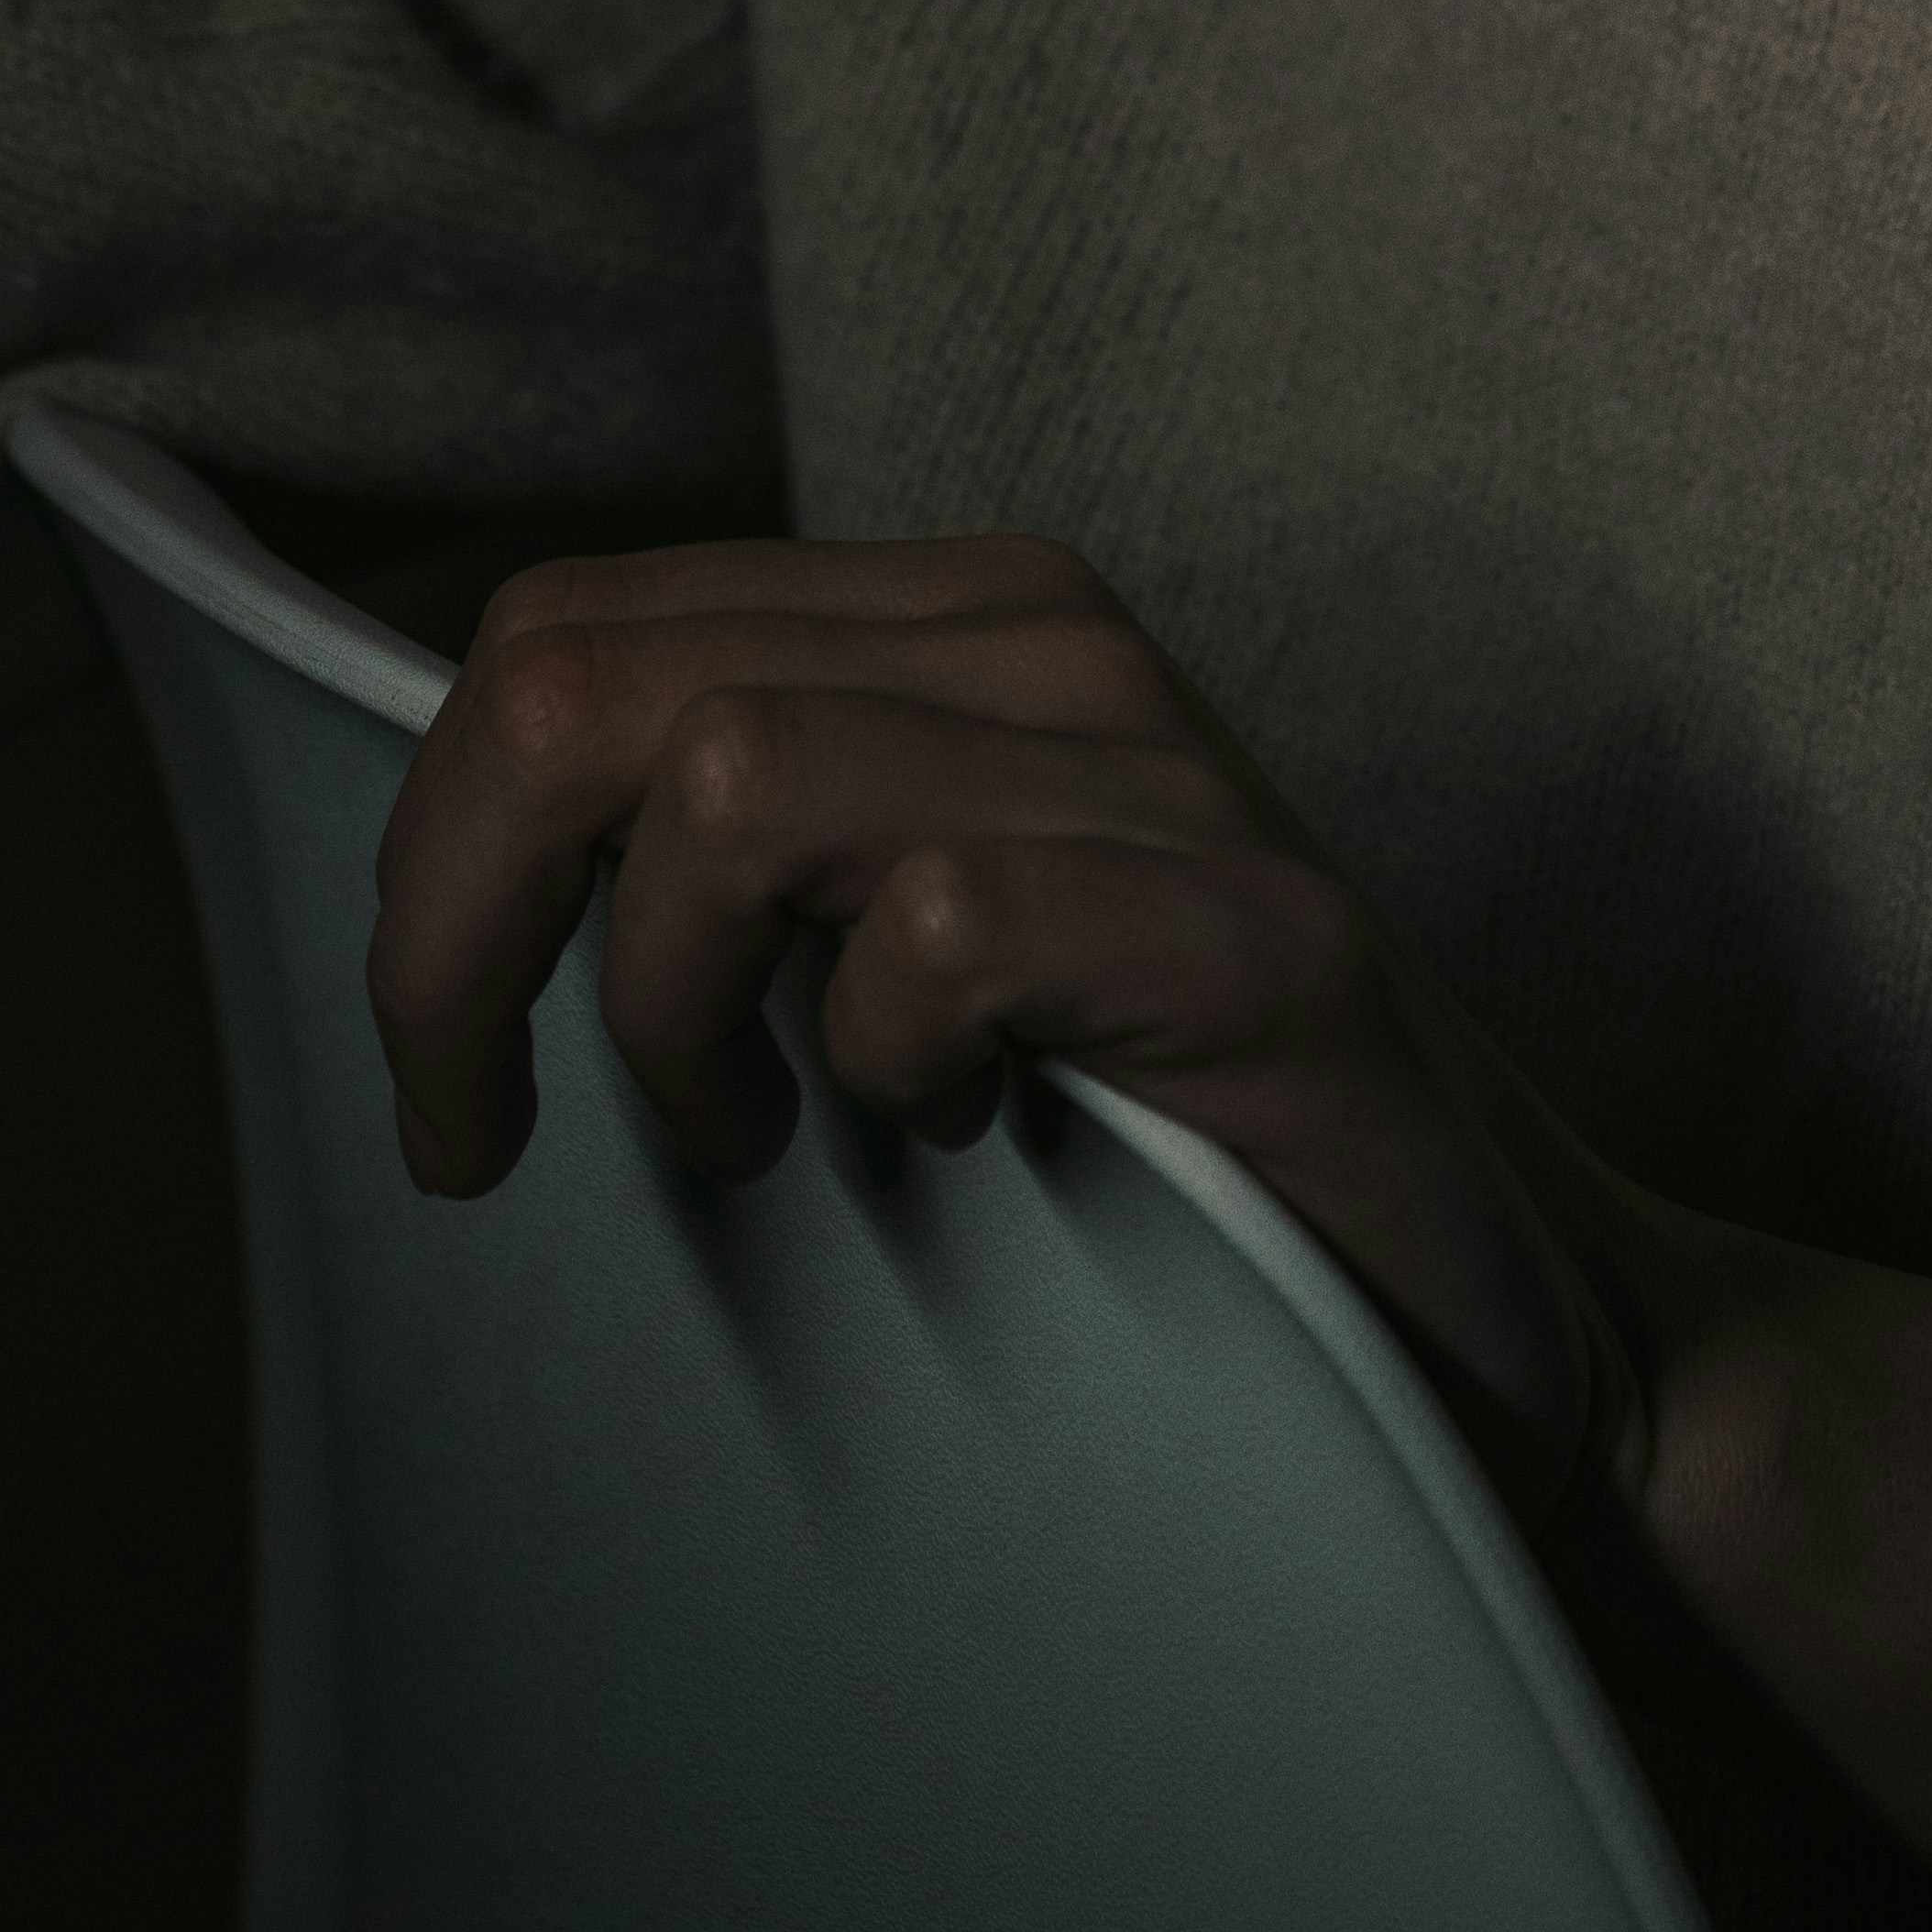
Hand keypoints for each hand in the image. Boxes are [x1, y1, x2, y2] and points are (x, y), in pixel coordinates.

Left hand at [367, 533, 1635, 1509]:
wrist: (1499, 1307)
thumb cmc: (1168, 1146)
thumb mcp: (910, 952)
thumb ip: (737, 867)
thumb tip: (454, 888)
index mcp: (945, 624)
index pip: (564, 630)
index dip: (432, 846)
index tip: (442, 1059)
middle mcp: (1045, 643)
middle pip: (582, 686)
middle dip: (454, 928)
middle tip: (481, 1134)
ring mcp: (1160, 774)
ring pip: (727, 781)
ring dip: (665, 1007)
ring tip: (750, 1135)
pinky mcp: (1253, 932)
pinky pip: (938, 932)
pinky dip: (883, 1064)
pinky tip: (946, 1138)